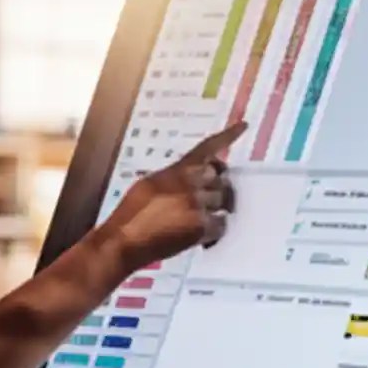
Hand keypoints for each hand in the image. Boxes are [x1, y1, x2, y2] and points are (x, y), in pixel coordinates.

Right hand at [99, 122, 246, 269]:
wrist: (123, 241)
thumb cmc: (132, 214)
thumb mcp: (150, 183)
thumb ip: (174, 177)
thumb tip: (192, 177)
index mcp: (177, 170)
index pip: (207, 148)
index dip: (228, 136)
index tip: (244, 125)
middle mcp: (190, 182)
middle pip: (221, 178)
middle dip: (217, 188)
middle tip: (209, 200)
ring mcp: (197, 204)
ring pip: (223, 200)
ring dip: (215, 209)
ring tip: (198, 219)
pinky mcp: (201, 226)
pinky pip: (222, 224)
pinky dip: (215, 231)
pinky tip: (202, 236)